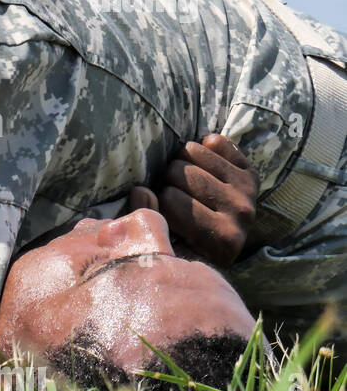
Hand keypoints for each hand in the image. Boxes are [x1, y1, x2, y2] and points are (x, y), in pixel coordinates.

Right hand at [126, 133, 259, 266]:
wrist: (214, 248)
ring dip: (179, 162)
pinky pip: (216, 142)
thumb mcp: (160, 246)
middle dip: (167, 180)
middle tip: (171, 195)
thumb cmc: (179, 247)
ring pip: (193, 151)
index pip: (170, 199)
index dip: (159, 204)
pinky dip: (201, 148)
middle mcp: (241, 214)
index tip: (165, 217)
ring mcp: (247, 191)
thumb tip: (141, 189)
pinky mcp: (250, 174)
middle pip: (180, 171)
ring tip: (182, 183)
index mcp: (219, 239)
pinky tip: (199, 167)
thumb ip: (145, 220)